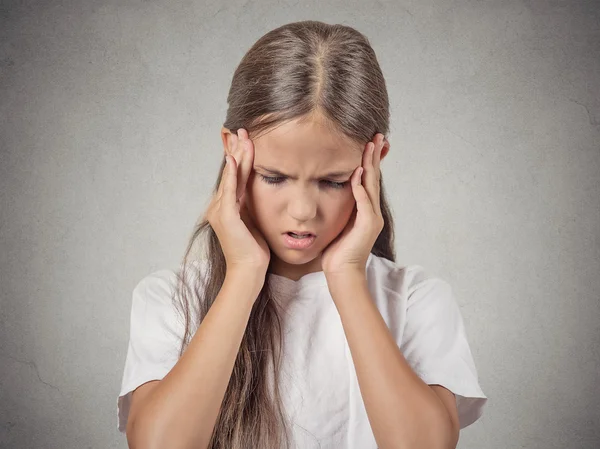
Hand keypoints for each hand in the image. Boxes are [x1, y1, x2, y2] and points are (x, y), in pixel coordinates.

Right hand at [205, 128, 269, 274]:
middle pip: (231, 172)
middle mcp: (220, 206)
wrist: (248, 271)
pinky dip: (232, 176)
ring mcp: (221, 210)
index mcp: (228, 206)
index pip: (235, 176)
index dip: (240, 157)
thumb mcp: (254, 222)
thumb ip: (251, 206)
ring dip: (237, 156)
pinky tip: (234, 161)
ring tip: (242, 137)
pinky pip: (230, 192)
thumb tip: (256, 192)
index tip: (246, 140)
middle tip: (242, 129)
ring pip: (231, 178)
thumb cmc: (254, 251)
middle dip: (237, 150)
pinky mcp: (226, 216)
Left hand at [321, 133, 385, 277]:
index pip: (368, 180)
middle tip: (377, 136)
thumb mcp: (337, 223)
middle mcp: (372, 211)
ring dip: (370, 164)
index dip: (369, 161)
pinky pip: (364, 202)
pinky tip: (357, 173)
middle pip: (374, 177)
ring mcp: (372, 218)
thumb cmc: (336, 251)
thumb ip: (340, 207)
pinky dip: (360, 187)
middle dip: (375, 156)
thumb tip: (330, 191)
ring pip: (372, 185)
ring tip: (370, 146)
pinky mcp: (367, 225)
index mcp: (366, 210)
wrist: (342, 272)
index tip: (369, 143)